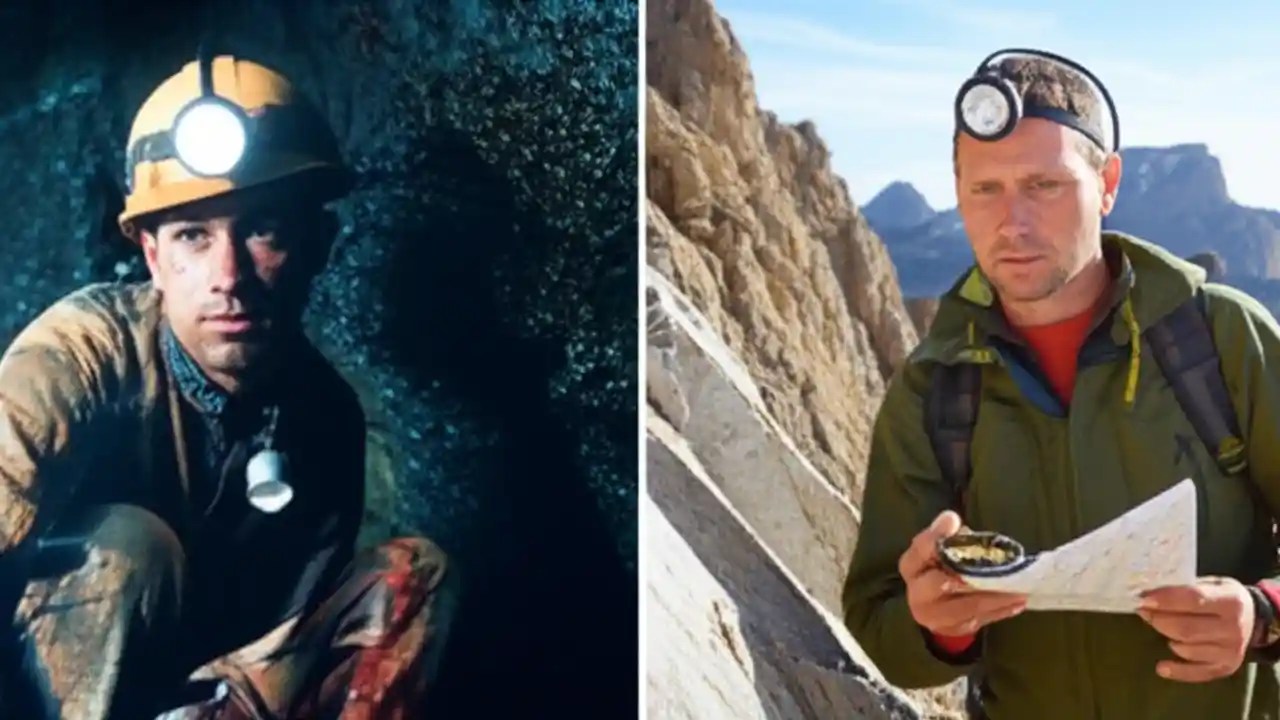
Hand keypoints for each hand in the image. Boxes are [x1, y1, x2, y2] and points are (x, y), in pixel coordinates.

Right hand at [898, 510, 1027, 636]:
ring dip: (992, 599)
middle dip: (964, 578)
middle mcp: (917, 592)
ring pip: (963, 608)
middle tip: (991, 574)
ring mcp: (933, 615)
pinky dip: (999, 611)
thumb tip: (951, 520)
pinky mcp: (953, 629)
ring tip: (1017, 592)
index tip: (953, 521)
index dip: (934, 536)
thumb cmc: (942, 567)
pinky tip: (1016, 602)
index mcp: (912, 566)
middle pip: (935, 585)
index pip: (918, 550)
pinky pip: (979, 621)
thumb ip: (947, 534)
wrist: (936, 605)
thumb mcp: (941, 547)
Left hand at [1138, 577, 1254, 682]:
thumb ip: (1185, 588)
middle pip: (1187, 628)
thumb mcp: (1211, 583)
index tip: (1144, 599)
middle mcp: (1233, 628)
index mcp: (1231, 601)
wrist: (1254, 618)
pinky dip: (1177, 671)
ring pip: (1188, 649)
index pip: (1194, 599)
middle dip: (1159, 619)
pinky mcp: (1226, 667)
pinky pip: (1197, 673)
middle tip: (1143, 611)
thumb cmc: (1223, 596)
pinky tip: (1161, 667)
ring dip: (1166, 637)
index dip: (1166, 599)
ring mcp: (1230, 651)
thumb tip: (1150, 594)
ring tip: (1156, 625)